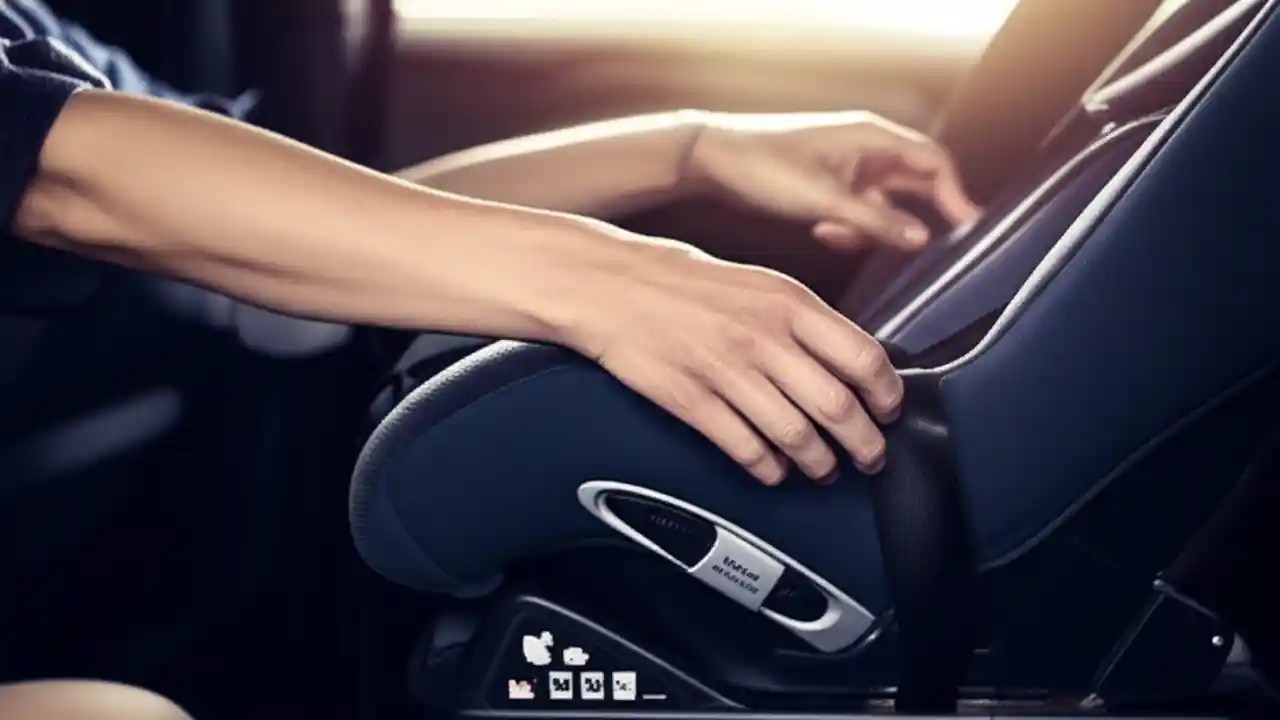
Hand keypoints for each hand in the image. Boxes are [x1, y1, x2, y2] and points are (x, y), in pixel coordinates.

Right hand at [556, 232, 901, 483]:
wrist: (608, 285)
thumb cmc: (682, 283)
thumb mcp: (757, 282)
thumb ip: (803, 319)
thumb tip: (849, 362)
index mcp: (788, 302)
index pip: (864, 357)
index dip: (887, 397)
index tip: (888, 413)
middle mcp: (763, 336)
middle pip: (839, 407)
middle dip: (865, 445)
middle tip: (870, 458)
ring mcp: (726, 370)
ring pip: (797, 437)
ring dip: (820, 464)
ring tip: (824, 470)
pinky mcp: (691, 400)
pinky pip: (746, 449)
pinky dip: (769, 470)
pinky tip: (774, 469)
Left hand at [684, 110, 980, 250]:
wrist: (712, 160)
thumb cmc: (766, 168)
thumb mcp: (825, 200)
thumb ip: (875, 223)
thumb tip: (921, 240)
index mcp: (873, 138)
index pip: (935, 162)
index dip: (955, 195)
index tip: (968, 229)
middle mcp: (866, 148)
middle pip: (916, 182)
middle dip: (923, 215)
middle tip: (936, 251)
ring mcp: (847, 166)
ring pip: (884, 201)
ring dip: (877, 227)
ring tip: (859, 243)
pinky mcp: (827, 184)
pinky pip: (857, 209)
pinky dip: (850, 227)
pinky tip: (827, 235)